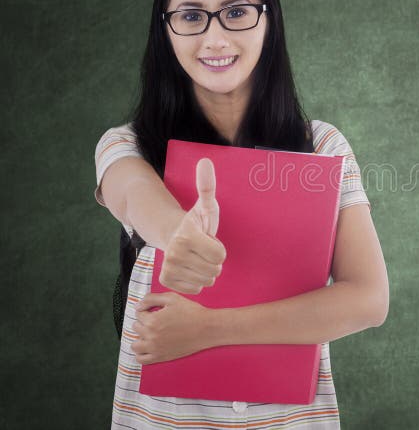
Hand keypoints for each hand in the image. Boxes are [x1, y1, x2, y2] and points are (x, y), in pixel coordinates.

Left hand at [132, 292, 212, 363]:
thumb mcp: (172, 298)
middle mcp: (151, 336)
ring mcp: (155, 348)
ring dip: (140, 338)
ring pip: (135, 345)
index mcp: (152, 320)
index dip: (146, 310)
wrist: (206, 328)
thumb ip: (151, 299)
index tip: (155, 311)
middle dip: (144, 322)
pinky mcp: (161, 357)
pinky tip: (148, 347)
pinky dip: (140, 354)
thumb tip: (137, 306)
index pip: (138, 314)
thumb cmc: (192, 312)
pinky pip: (141, 359)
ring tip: (150, 333)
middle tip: (157, 320)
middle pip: (136, 327)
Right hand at [160, 158, 225, 293]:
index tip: (209, 239)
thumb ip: (207, 186)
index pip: (220, 256)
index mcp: (186, 235)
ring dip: (207, 270)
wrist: (173, 236)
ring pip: (207, 280)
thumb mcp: (206, 205)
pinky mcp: (167, 281)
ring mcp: (168, 268)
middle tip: (203, 249)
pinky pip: (197, 289)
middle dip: (214, 260)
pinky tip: (191, 268)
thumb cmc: (196, 222)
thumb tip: (205, 161)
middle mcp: (174, 253)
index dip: (219, 248)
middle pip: (215, 270)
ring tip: (197, 257)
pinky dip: (198, 281)